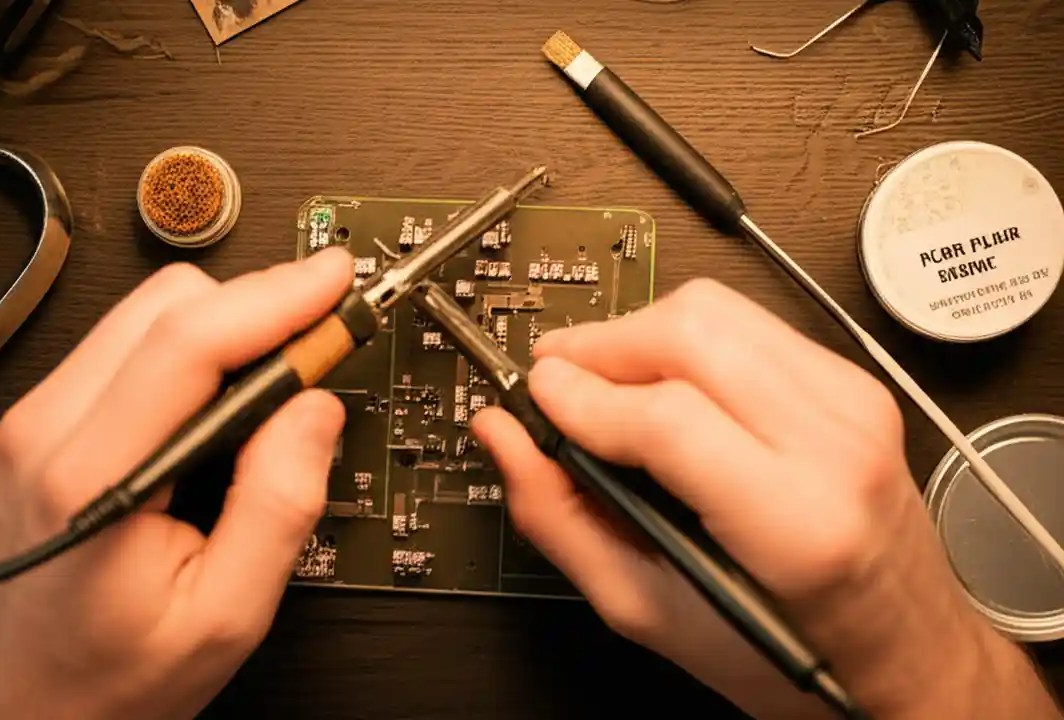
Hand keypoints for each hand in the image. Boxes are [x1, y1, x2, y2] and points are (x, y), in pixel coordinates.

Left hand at [0, 249, 352, 719]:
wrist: (8, 709)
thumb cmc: (101, 680)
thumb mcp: (222, 617)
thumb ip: (278, 505)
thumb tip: (315, 410)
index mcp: (91, 475)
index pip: (188, 341)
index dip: (275, 298)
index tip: (335, 282)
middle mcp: (47, 429)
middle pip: (167, 303)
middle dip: (257, 309)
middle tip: (318, 349)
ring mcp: (34, 422)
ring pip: (145, 314)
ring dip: (224, 331)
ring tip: (272, 391)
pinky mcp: (38, 425)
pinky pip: (125, 348)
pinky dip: (188, 355)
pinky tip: (219, 408)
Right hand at [473, 279, 1059, 719]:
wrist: (901, 648)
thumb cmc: (794, 652)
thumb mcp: (652, 614)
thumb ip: (563, 520)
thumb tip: (505, 439)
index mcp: (797, 527)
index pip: (668, 417)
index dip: (583, 398)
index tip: (536, 399)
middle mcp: (838, 449)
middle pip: (691, 333)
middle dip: (601, 344)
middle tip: (557, 382)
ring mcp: (853, 404)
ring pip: (716, 309)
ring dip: (637, 334)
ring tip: (603, 384)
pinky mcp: (852, 382)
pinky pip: (746, 321)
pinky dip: (684, 340)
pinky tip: (662, 385)